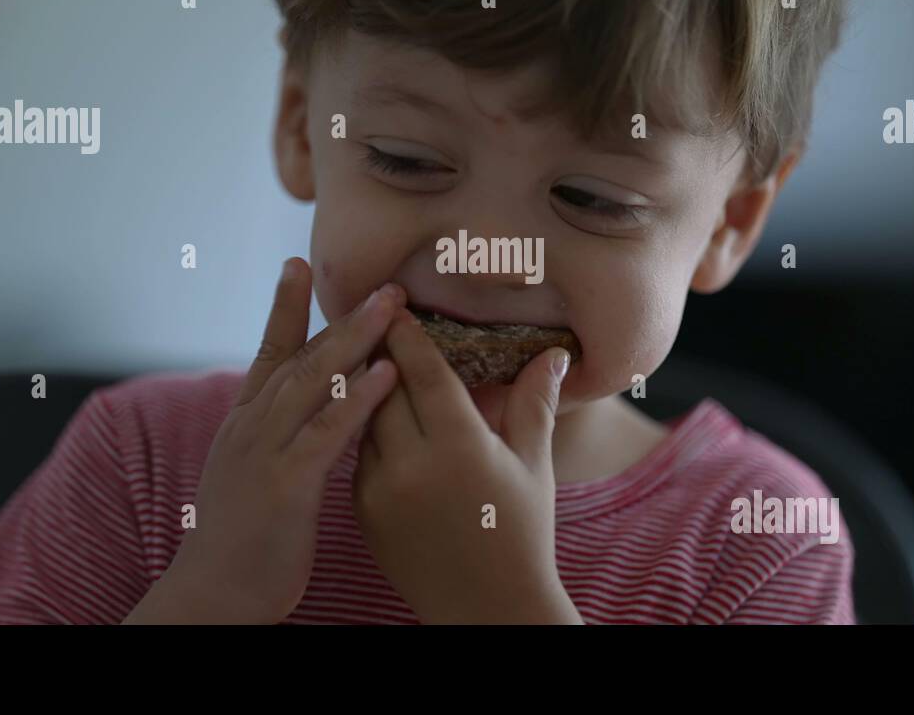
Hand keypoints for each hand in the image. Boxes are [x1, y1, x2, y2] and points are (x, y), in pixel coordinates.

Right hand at [126, 257, 403, 622]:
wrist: (211, 595)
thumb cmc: (241, 540)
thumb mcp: (252, 473)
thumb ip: (275, 436)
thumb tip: (305, 408)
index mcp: (245, 424)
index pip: (268, 353)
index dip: (285, 309)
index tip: (298, 264)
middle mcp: (252, 428)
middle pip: (299, 357)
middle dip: (342, 316)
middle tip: (384, 283)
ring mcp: (265, 453)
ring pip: (314, 383)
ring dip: (355, 340)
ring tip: (392, 308)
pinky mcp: (286, 486)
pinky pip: (326, 433)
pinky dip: (358, 400)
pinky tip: (387, 374)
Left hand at [352, 309, 581, 623]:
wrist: (486, 609)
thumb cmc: (521, 533)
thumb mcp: (534, 466)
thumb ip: (536, 404)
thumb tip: (554, 353)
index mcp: (462, 449)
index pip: (425, 374)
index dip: (408, 335)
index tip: (396, 303)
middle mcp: (415, 466)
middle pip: (384, 389)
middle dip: (380, 352)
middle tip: (377, 318)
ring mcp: (381, 491)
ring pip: (364, 420)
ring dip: (367, 390)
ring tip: (370, 359)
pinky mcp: (362, 512)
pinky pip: (358, 455)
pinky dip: (367, 433)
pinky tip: (375, 418)